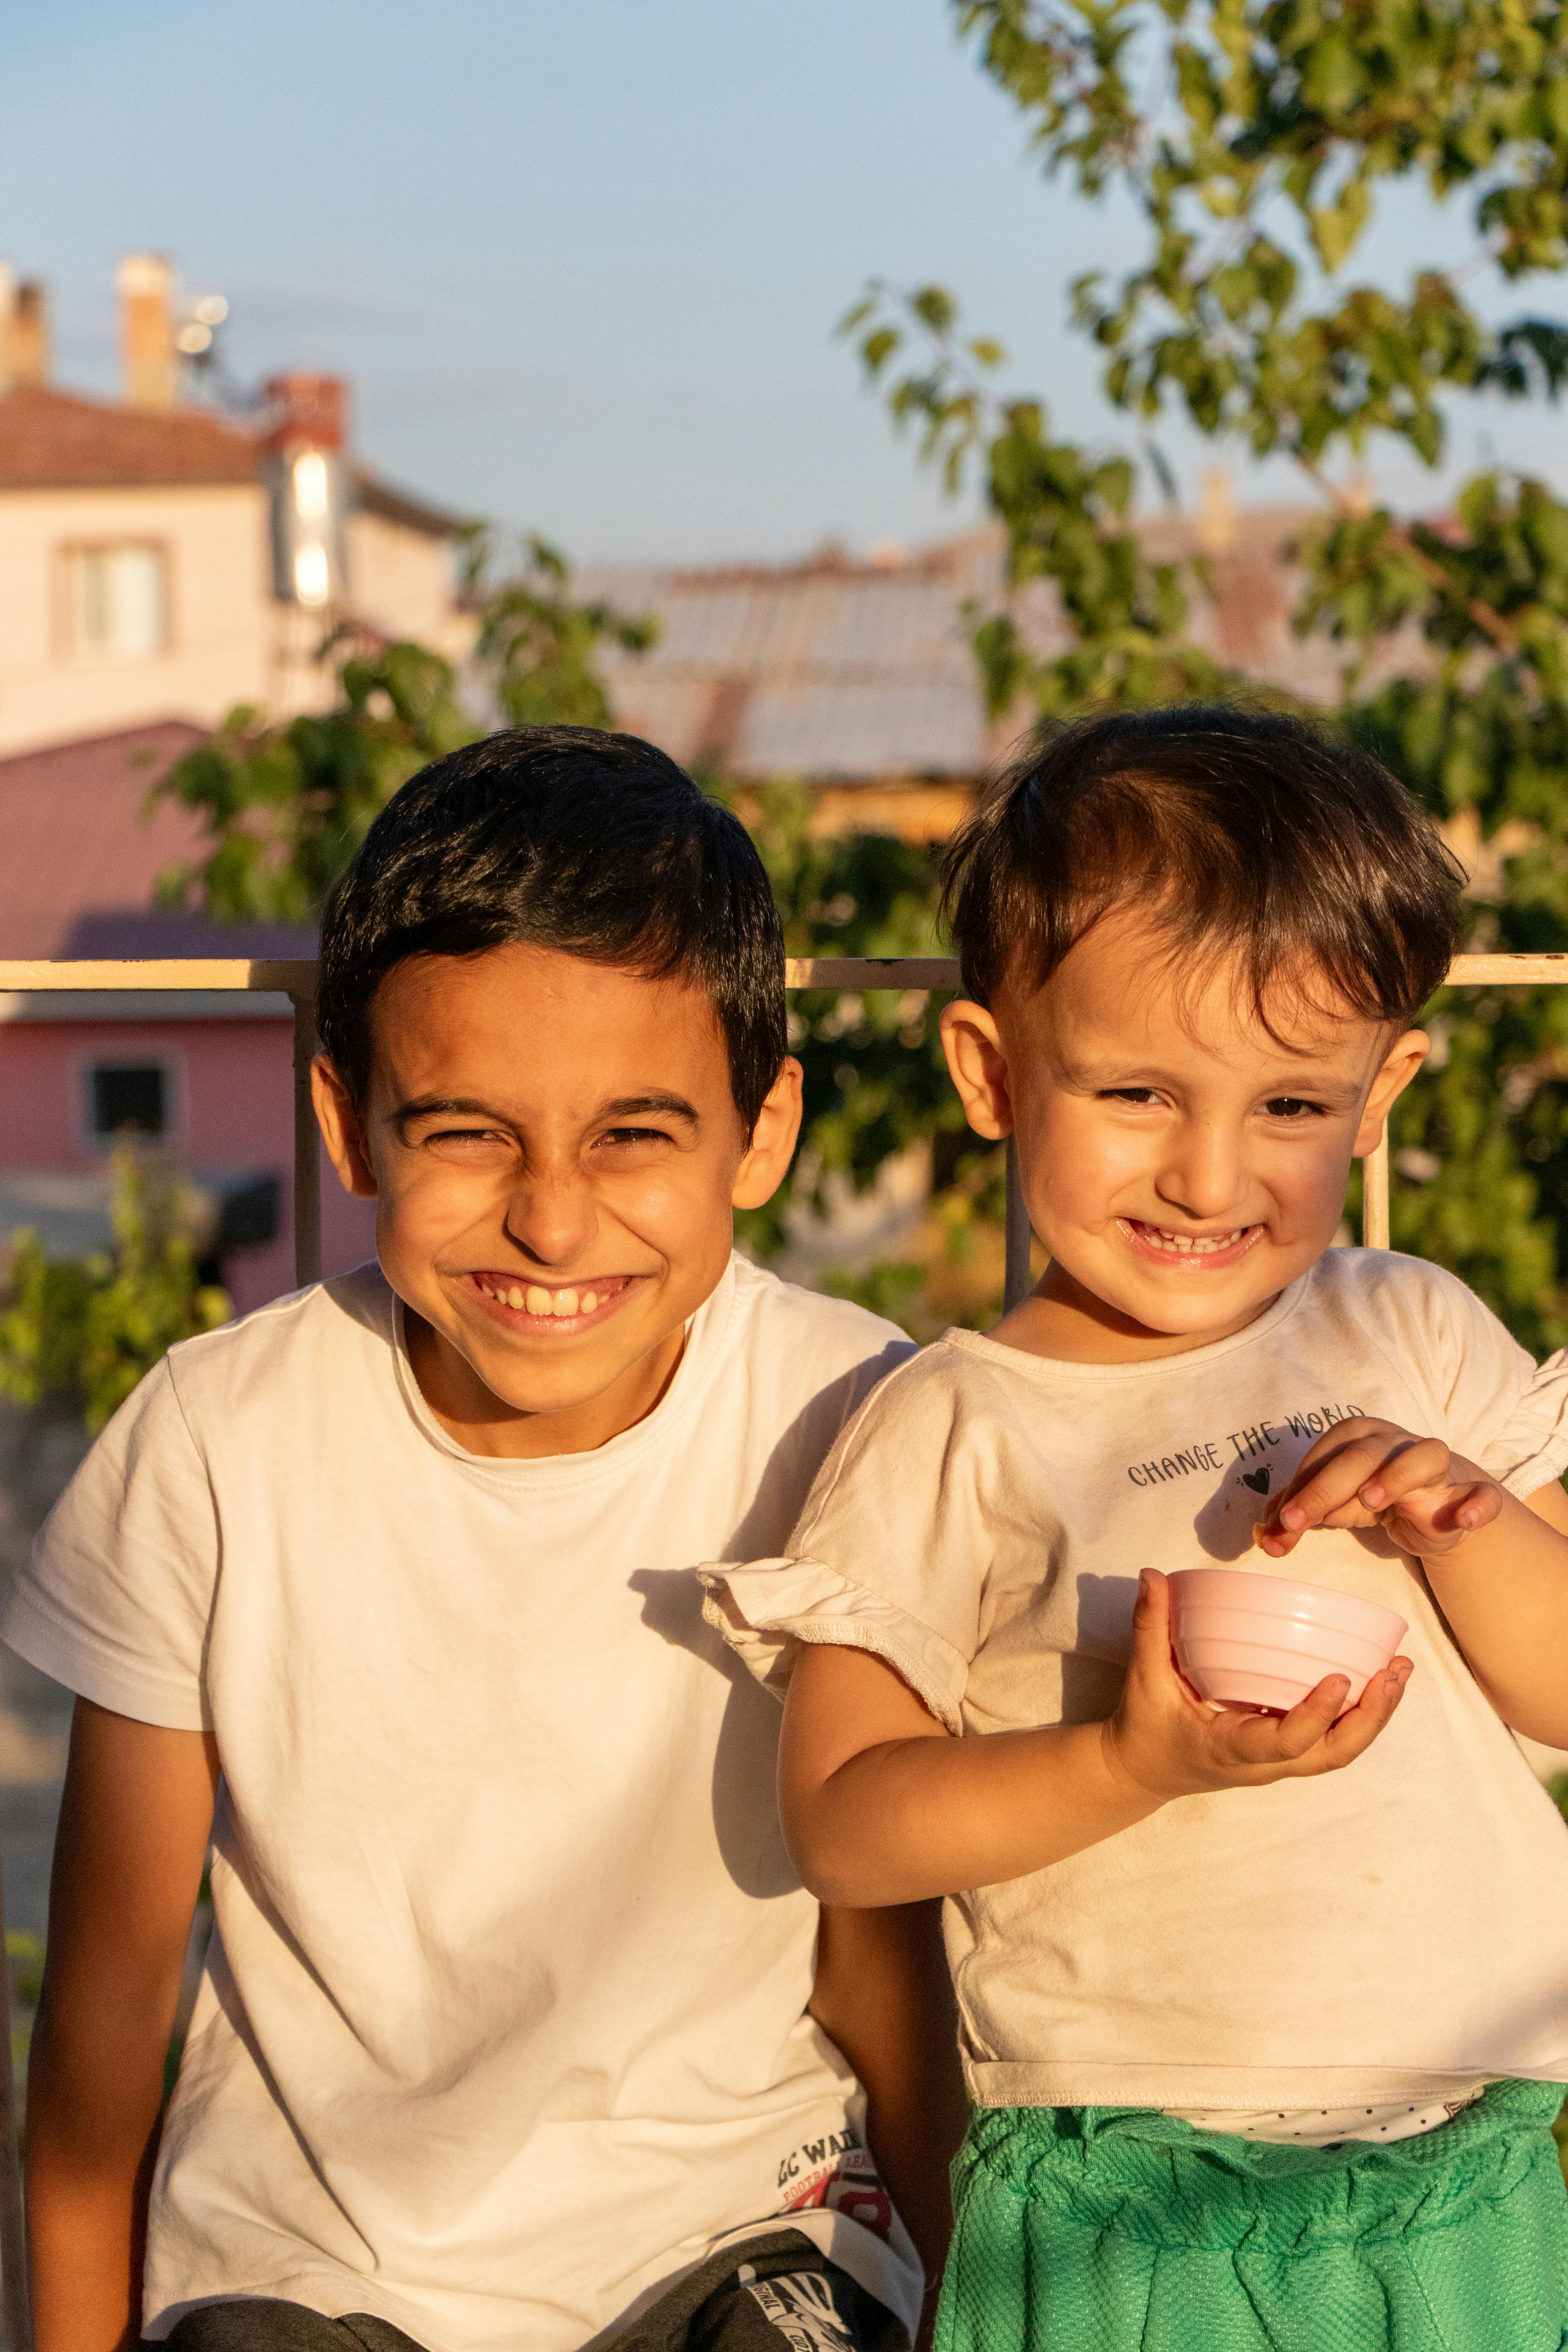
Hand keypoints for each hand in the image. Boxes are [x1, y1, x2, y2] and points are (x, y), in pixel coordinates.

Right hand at [1102, 1568, 1412, 1802]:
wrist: (1144, 1772)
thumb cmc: (1146, 1727)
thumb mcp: (1144, 1677)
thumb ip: (1150, 1626)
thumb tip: (1153, 1574)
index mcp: (1232, 1748)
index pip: (1285, 1742)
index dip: (1316, 1715)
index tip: (1340, 1679)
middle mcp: (1265, 1764)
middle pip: (1332, 1754)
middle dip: (1370, 1718)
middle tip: (1394, 1673)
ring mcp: (1280, 1764)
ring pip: (1340, 1751)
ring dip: (1375, 1717)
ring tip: (1399, 1672)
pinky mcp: (1285, 1754)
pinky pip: (1332, 1742)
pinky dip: (1360, 1717)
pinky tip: (1376, 1682)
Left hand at [1255, 1416, 1501, 1559]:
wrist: (1436, 1503)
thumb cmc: (1373, 1494)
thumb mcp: (1333, 1504)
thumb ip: (1297, 1519)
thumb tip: (1265, 1540)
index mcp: (1356, 1436)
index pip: (1322, 1459)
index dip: (1299, 1491)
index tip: (1281, 1526)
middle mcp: (1395, 1442)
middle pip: (1359, 1457)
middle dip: (1324, 1488)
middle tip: (1296, 1521)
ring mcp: (1435, 1464)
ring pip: (1422, 1457)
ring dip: (1396, 1475)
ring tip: (1371, 1500)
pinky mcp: (1469, 1492)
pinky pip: (1482, 1493)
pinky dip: (1476, 1504)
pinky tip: (1462, 1520)